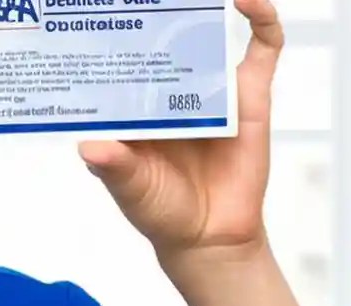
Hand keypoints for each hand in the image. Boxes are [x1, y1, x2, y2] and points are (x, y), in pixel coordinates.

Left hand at [78, 0, 284, 264]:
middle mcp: (169, 90)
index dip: (112, 29)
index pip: (120, 56)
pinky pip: (262, 49)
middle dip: (158, 5)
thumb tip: (88, 147)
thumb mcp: (129, 188)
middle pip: (164, 34)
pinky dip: (261, 19)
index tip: (101, 4)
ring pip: (210, 32)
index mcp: (134, 105)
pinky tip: (247, 0)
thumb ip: (113, 167)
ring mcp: (209, 89)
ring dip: (207, 3)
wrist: (209, 236)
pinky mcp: (249, 96)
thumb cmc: (161, 211)